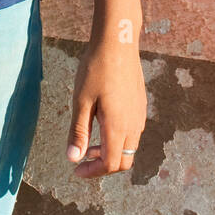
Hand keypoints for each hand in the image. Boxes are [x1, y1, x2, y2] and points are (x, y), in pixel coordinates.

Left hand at [66, 35, 146, 177]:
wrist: (118, 42)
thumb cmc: (96, 68)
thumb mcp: (81, 100)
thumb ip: (79, 131)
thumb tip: (74, 158)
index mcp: (118, 126)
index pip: (110, 164)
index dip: (93, 172)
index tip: (76, 169)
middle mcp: (134, 124)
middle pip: (124, 161)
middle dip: (103, 165)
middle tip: (83, 158)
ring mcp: (140, 114)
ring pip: (130, 147)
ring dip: (111, 152)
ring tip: (90, 140)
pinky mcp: (140, 104)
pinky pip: (133, 132)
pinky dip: (118, 138)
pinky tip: (103, 122)